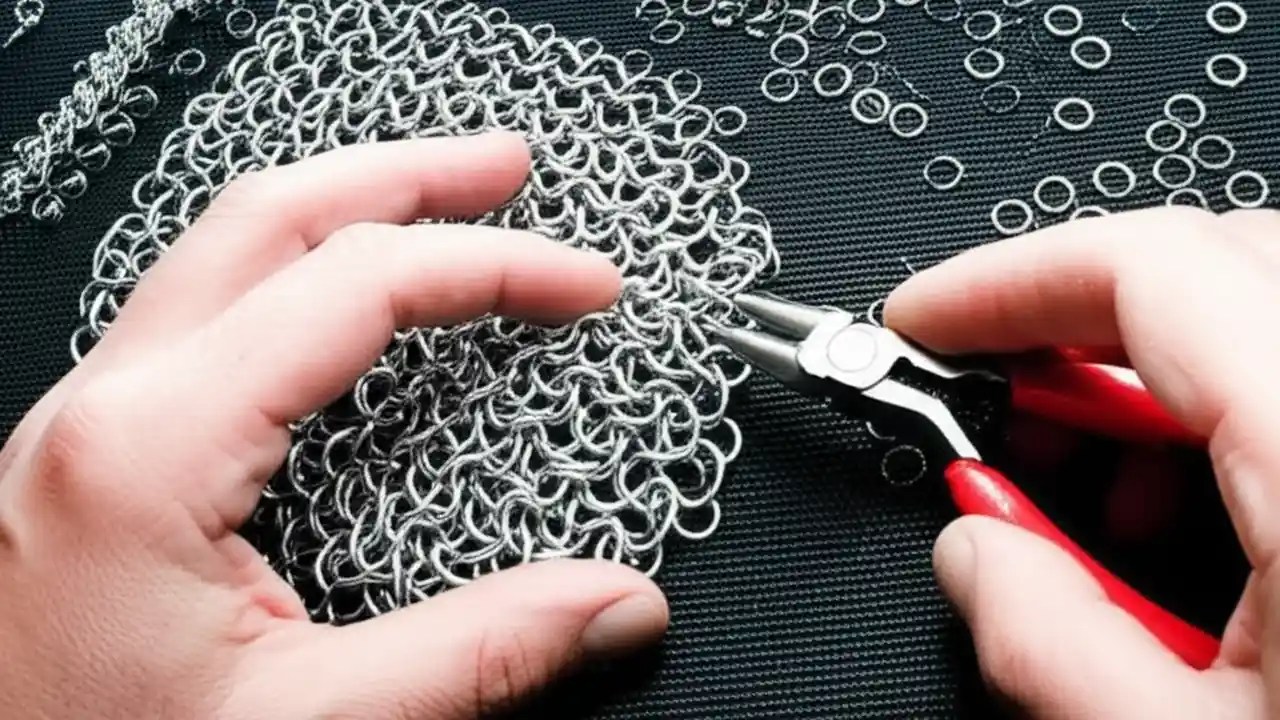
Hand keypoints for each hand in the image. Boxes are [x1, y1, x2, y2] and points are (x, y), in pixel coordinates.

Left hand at [0, 132, 667, 718]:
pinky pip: (197, 315)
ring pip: (221, 252)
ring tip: (436, 206)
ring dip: (343, 209)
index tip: (584, 286)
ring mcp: (84, 428)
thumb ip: (477, 657)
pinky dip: (290, 275)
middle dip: (405, 176)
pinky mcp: (90, 461)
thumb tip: (617, 603)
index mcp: (148, 452)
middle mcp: (101, 411)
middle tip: (506, 171)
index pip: (354, 289)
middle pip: (271, 218)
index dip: (491, 268)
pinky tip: (335, 306)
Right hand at [886, 206, 1279, 717]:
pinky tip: (1206, 523)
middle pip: (1221, 272)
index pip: (1153, 270)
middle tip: (1001, 421)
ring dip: (1161, 383)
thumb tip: (978, 555)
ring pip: (1276, 321)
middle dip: (1078, 332)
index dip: (1009, 282)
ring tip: (1101, 492)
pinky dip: (1240, 423)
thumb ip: (1050, 646)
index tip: (930, 324)